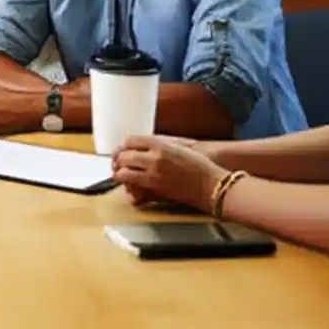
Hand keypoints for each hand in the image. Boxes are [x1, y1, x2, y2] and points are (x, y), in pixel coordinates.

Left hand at [111, 135, 227, 211]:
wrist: (211, 184)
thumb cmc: (198, 165)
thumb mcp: (178, 146)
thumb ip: (157, 143)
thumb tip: (140, 145)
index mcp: (160, 144)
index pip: (130, 139)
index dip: (124, 145)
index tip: (123, 148)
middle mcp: (154, 157)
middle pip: (124, 155)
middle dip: (118, 159)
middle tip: (117, 162)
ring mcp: (154, 174)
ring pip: (124, 172)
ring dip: (119, 172)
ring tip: (119, 173)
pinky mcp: (155, 189)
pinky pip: (133, 187)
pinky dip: (128, 186)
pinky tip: (129, 185)